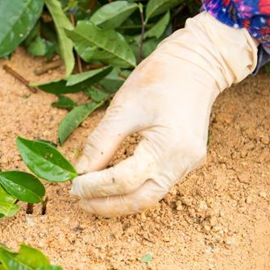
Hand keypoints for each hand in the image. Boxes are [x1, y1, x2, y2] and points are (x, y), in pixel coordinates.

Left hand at [70, 12, 257, 216]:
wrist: (196, 64)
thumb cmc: (158, 79)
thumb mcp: (123, 107)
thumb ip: (100, 142)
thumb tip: (80, 171)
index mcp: (168, 147)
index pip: (125, 181)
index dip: (96, 187)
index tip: (73, 186)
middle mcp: (182, 163)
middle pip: (141, 199)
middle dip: (107, 205)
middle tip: (78, 201)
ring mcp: (187, 164)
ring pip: (150, 196)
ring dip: (119, 201)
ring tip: (90, 197)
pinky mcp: (186, 161)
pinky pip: (157, 183)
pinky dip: (133, 188)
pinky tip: (111, 184)